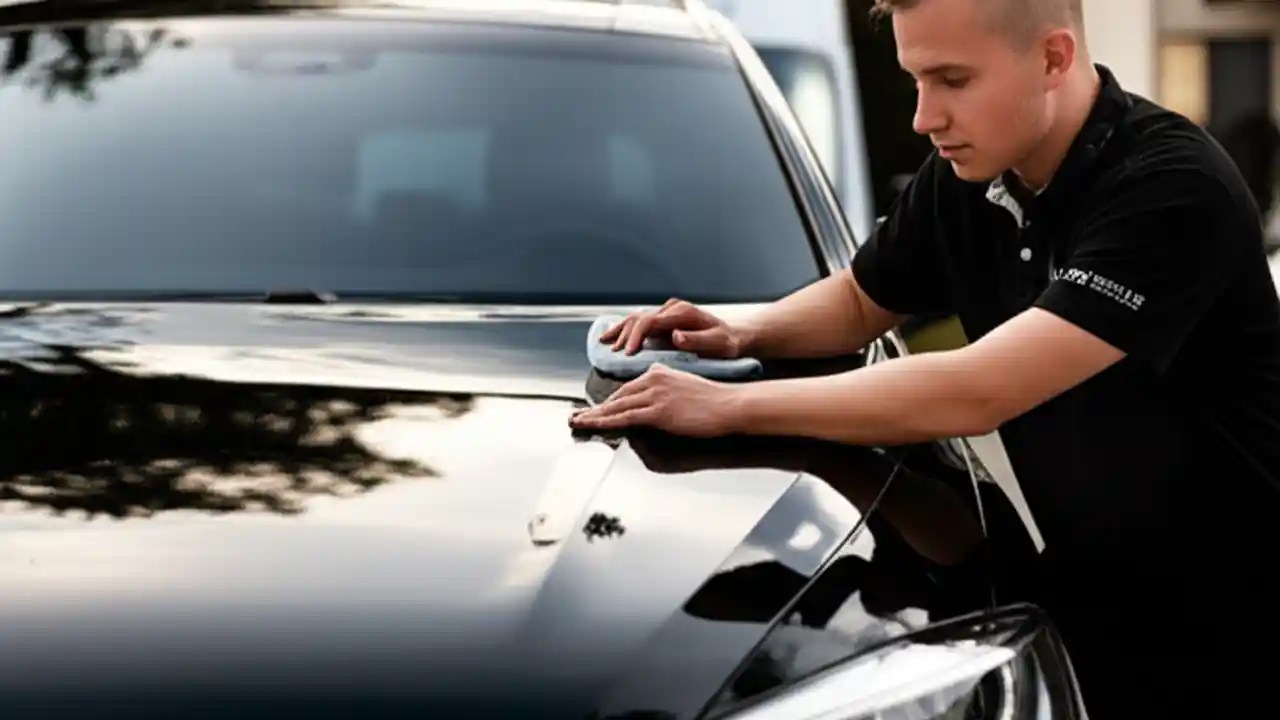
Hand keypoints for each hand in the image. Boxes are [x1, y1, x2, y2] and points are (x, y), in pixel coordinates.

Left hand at [569, 364, 742, 437]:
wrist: (728, 404)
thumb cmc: (712, 399)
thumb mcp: (684, 383)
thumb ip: (665, 387)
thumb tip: (653, 398)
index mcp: (658, 371)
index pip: (627, 388)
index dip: (609, 401)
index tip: (596, 408)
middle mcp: (652, 379)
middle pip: (617, 396)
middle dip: (596, 408)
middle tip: (577, 415)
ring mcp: (654, 395)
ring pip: (616, 406)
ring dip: (594, 415)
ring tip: (577, 422)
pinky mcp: (658, 411)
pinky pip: (625, 417)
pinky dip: (606, 421)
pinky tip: (594, 424)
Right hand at [601, 298, 744, 356]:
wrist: (735, 336)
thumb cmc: (729, 343)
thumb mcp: (719, 343)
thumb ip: (697, 340)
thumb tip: (676, 336)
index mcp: (682, 313)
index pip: (650, 321)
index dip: (636, 336)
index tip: (628, 353)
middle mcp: (673, 309)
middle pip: (639, 318)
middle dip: (623, 334)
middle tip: (614, 352)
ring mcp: (668, 313)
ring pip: (636, 318)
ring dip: (620, 331)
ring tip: (606, 344)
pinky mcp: (665, 321)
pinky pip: (641, 323)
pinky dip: (625, 330)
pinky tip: (613, 337)